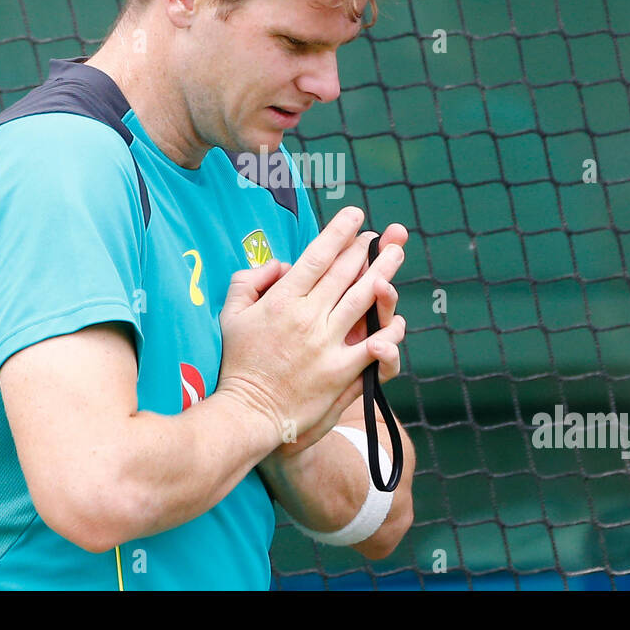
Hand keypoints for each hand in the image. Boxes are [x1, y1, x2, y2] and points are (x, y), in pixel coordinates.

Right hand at [214, 207, 406, 451]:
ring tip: (397, 254)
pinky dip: (389, 331)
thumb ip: (250, 280)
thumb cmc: (239, 363)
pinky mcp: (340, 371)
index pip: (316, 257)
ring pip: (362, 300)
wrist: (248, 413)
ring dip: (384, 274)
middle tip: (381, 235)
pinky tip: (398, 319)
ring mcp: (326, 344)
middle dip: (365, 249)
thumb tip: (281, 265)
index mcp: (282, 300)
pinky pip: (373, 346)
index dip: (338, 233)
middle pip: (345, 273)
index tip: (355, 216)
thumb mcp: (231, 314)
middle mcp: (307, 317)